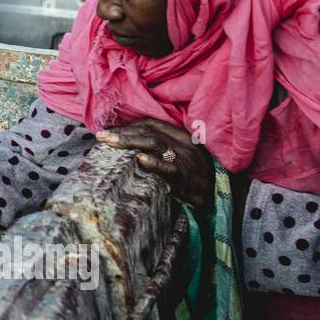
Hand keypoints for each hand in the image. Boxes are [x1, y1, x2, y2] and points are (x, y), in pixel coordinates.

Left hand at [96, 118, 213, 208]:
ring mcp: (183, 160)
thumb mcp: (183, 154)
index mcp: (182, 136)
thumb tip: (133, 144)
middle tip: (100, 135)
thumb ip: (163, 145)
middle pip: (147, 131)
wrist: (218, 196)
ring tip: (108, 142)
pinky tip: (138, 159)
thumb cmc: (196, 175)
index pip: (151, 123)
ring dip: (128, 141)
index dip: (129, 124)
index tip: (110, 129)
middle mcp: (182, 144)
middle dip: (122, 132)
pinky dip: (153, 163)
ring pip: (153, 143)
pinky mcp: (183, 179)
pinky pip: (168, 169)